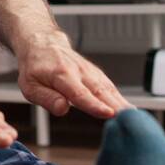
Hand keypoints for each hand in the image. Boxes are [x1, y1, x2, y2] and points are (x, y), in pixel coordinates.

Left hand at [16, 33, 130, 118]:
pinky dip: (120, 98)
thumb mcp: (30, 86)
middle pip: (100, 91)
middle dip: (116, 106)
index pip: (80, 93)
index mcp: (61, 75)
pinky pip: (109, 86)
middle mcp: (79, 71)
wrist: (43, 44)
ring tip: (134, 118)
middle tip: (131, 120)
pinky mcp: (95, 74)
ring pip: (108, 88)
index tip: (108, 113)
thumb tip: (63, 109)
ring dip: (122, 102)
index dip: (95, 105)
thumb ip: (47, 98)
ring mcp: (89, 71)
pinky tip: (128, 110)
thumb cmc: (35, 68)